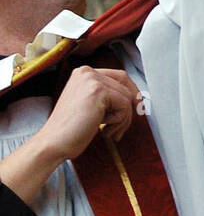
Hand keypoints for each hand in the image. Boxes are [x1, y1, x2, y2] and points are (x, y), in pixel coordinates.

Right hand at [0, 66, 141, 207]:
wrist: (53, 143)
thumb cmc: (71, 130)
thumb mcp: (90, 106)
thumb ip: (108, 97)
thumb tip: (138, 98)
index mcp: (83, 73)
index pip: (119, 76)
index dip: (130, 93)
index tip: (135, 109)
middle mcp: (87, 72)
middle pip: (125, 84)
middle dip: (129, 107)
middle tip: (122, 126)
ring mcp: (92, 80)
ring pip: (127, 97)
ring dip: (123, 119)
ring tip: (108, 132)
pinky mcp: (98, 91)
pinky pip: (125, 106)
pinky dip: (119, 122)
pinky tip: (103, 131)